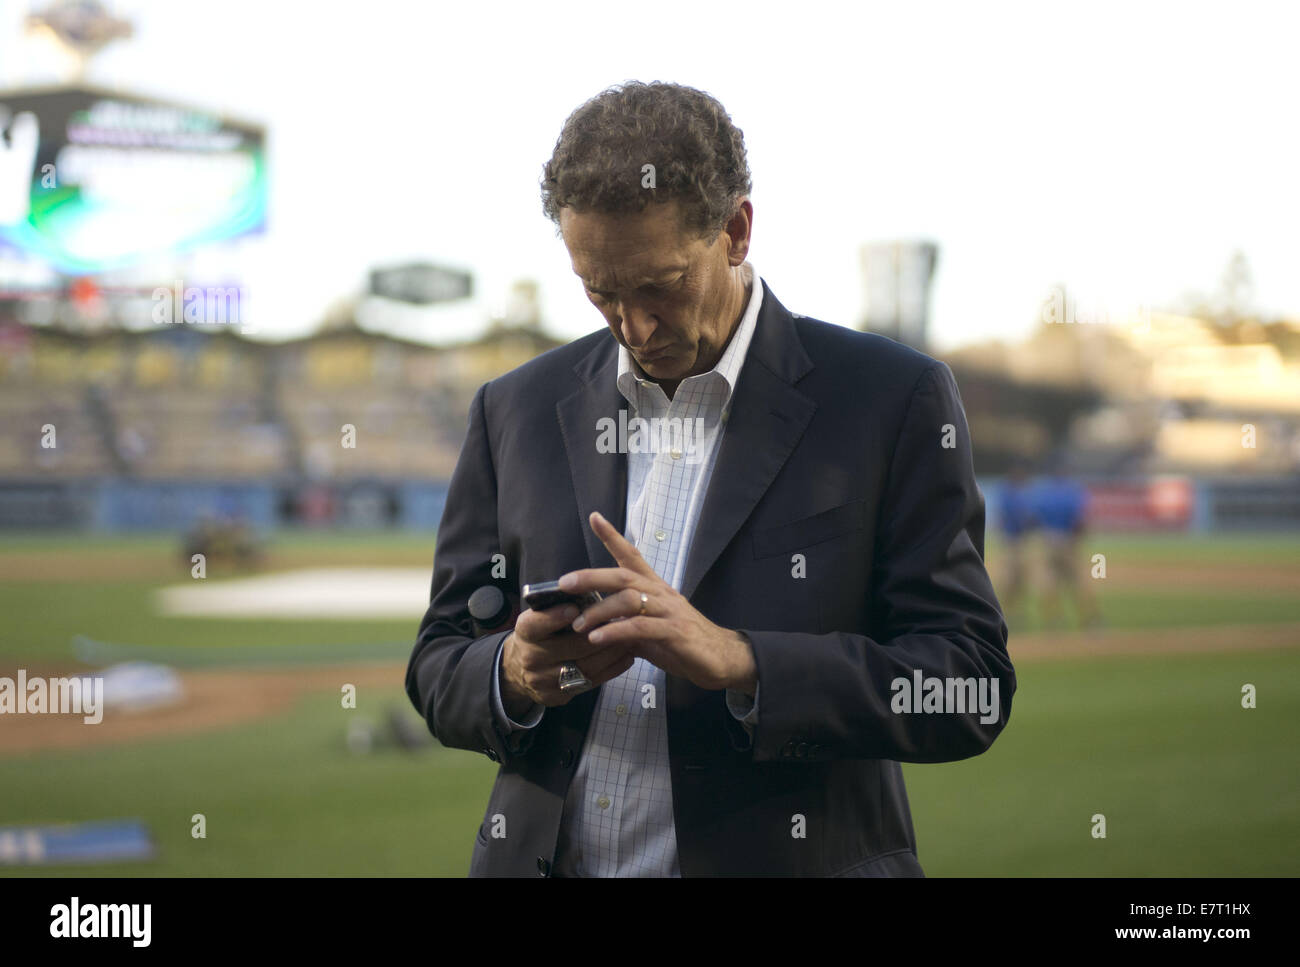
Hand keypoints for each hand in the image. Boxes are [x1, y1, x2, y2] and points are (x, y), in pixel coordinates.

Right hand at [499, 601, 633, 715]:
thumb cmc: (542, 634)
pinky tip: (626, 656)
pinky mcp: (557, 696)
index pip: (536, 624)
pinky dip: (612, 668)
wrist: (521, 668)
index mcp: (525, 632)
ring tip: (631, 637)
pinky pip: (591, 682)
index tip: (575, 609)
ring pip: (585, 666)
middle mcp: (531, 657)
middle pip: (571, 647)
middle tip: (623, 620)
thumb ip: (560, 607)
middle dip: (600, 633)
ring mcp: (543, 680)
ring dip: (612, 652)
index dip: (555, 617)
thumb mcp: (541, 617)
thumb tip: (592, 591)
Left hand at [559, 511, 756, 694]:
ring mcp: (669, 611)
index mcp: (656, 589)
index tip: (595, 517)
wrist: (723, 659)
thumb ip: (625, 624)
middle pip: (624, 575)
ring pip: (629, 599)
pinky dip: (615, 631)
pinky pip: (640, 627)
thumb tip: (597, 626)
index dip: (613, 536)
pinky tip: (598, 638)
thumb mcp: (650, 631)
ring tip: (578, 624)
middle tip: (565, 583)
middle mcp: (662, 594)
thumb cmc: (685, 643)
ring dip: (599, 611)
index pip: (633, 555)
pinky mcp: (675, 632)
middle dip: (591, 576)